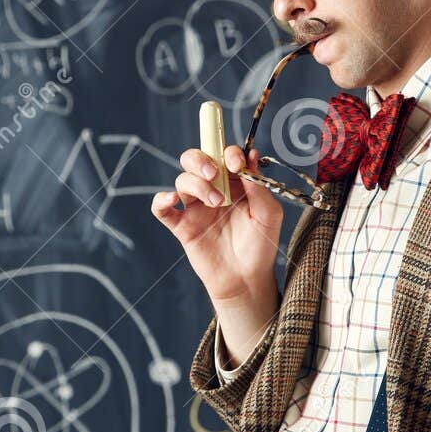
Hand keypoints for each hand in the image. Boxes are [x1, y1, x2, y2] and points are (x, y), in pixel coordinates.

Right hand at [152, 145, 282, 360]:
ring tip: (215, 203)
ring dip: (196, 185)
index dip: (227, 152)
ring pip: (182, 180)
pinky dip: (161, 200)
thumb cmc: (261, 246)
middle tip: (214, 175)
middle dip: (201, 161)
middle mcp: (213, 190)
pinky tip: (170, 200)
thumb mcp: (269, 214)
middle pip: (195, 160)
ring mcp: (195, 208)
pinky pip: (162, 209)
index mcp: (235, 183)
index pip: (223, 155)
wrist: (246, 279)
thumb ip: (259, 186)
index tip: (236, 163)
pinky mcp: (182, 226)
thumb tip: (251, 155)